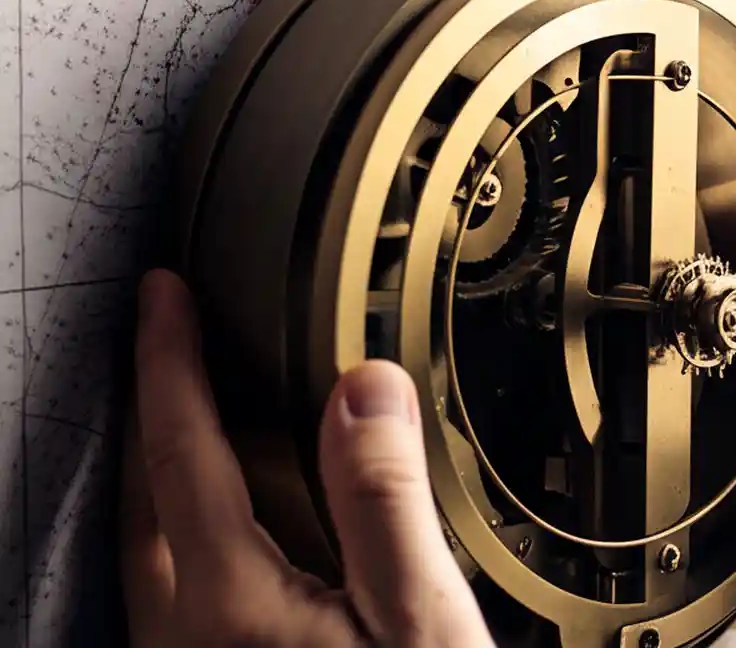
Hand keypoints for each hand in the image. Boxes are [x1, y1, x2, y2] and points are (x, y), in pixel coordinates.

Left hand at [121, 269, 493, 646]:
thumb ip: (385, 503)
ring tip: (191, 422)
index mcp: (231, 599)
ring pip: (144, 545)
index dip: (170, 362)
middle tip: (168, 346)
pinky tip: (222, 531)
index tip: (163, 296)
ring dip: (159, 470)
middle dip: (150, 407)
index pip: (182, 451)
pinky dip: (177, 527)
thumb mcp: (419, 618)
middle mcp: (185, 634)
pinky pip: (166, 587)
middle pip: (141, 493)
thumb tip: (367, 389)